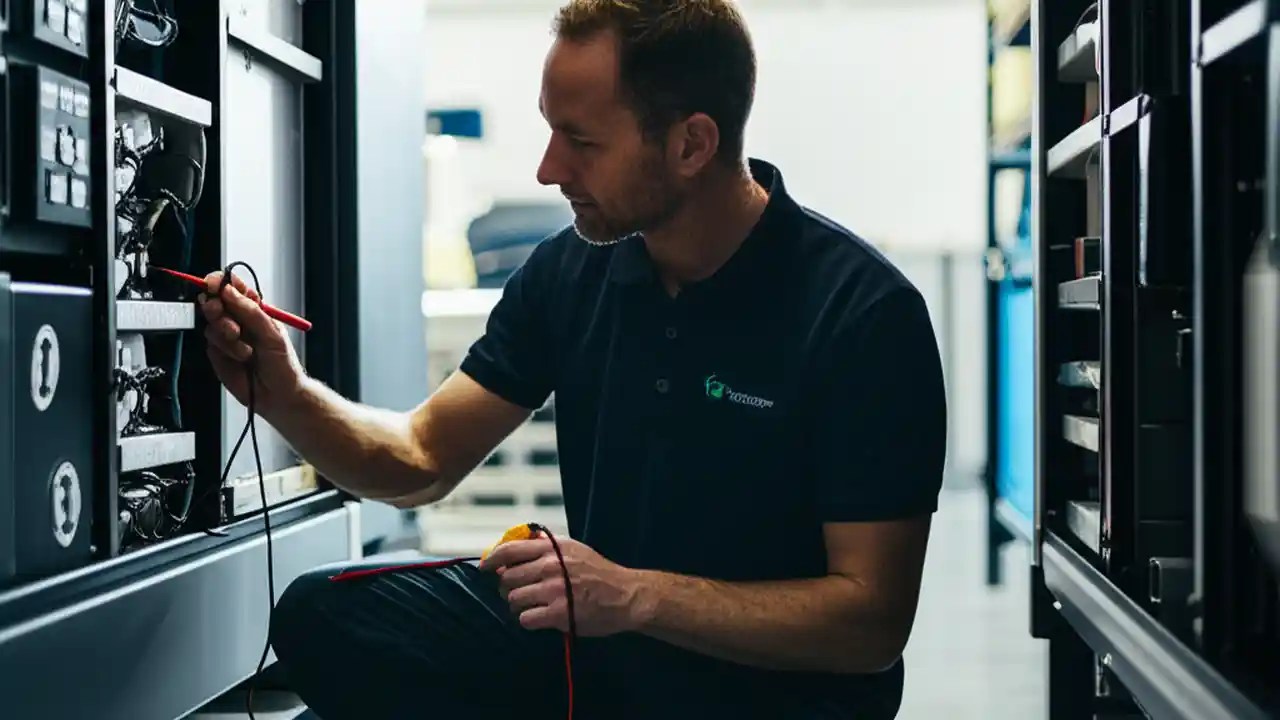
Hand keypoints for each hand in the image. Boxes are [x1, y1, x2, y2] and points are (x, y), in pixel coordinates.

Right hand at [199, 270, 304, 416]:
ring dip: (226, 334)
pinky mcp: (217, 352)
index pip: (233, 287)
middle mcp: (238, 319)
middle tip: (230, 323)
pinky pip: (211, 342)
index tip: (214, 285)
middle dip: (217, 308)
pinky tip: (241, 358)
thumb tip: (229, 291)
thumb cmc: (282, 364)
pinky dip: (225, 349)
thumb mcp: (273, 334)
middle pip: (215, 300)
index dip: (220, 282)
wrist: (277, 395)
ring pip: (211, 322)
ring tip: (246, 351)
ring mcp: (226, 335)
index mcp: (254, 309)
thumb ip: (251, 312)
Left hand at [480, 535, 644, 635]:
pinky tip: (541, 617)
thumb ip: (546, 545)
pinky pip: (526, 618)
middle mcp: (550, 565)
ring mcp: (553, 590)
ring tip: (533, 606)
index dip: (491, 560)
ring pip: (513, 599)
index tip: (485, 568)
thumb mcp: (573, 549)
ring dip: (519, 605)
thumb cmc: (599, 573)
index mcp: (552, 548)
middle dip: (508, 587)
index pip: (509, 550)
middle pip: (506, 578)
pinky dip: (529, 620)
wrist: (626, 595)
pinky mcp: (558, 613)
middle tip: (521, 592)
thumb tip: (518, 542)